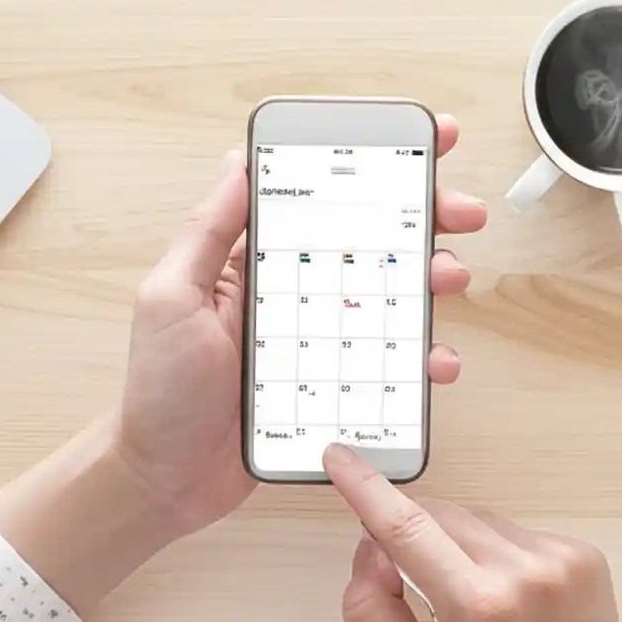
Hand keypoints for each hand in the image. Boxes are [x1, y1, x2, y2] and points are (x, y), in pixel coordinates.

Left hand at [117, 116, 485, 537]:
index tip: (425, 141)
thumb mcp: (170, 297)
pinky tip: (436, 360)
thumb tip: (241, 161)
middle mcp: (293, 294)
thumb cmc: (158, 390)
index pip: (318, 199)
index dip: (371, 167)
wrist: (166, 480)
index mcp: (254, 262)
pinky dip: (422, 358)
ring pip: (390, 298)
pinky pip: (389, 365)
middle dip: (423, 218)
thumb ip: (208, 232)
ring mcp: (317, 342)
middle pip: (370, 242)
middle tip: (463, 212)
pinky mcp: (334, 387)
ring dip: (431, 281)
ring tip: (450, 279)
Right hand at [325, 444, 621, 621]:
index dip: (364, 487)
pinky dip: (497, 556)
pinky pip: (514, 532)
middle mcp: (528, 575)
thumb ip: (371, 609)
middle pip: (436, 515)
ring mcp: (563, 562)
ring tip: (473, 611)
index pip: (404, 527)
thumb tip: (373, 549)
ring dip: (457, 549)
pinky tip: (506, 602)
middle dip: (413, 541)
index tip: (341, 459)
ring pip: (474, 519)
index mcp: (481, 608)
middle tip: (416, 595)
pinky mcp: (585, 558)